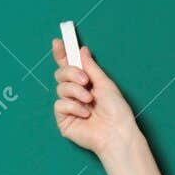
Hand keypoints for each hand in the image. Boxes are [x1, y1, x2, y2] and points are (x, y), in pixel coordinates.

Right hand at [50, 38, 141, 158]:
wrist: (116, 131)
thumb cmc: (116, 110)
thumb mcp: (104, 82)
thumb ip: (90, 67)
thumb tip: (81, 50)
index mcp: (85, 83)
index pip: (69, 65)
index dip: (62, 54)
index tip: (58, 42)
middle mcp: (75, 94)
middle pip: (61, 74)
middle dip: (71, 73)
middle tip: (85, 81)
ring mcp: (68, 106)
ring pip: (60, 88)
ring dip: (76, 92)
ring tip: (89, 101)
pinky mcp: (63, 120)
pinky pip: (59, 105)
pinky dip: (73, 107)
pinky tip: (85, 114)